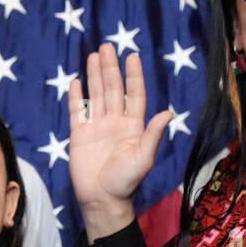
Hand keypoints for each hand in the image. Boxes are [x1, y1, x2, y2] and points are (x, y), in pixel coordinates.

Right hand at [69, 43, 171, 239]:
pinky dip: (77, 97)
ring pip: (96, 95)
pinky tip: (76, 81)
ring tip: (93, 55)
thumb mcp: (143, 158)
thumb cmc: (125, 182)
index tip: (132, 56)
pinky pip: (78, 112)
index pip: (134, 95)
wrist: (101, 199)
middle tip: (107, 47)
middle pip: (113, 89)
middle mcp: (115, 123)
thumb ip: (153, 135)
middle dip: (110, 68)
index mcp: (133, 126)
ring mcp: (97, 128)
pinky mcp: (80, 136)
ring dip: (95, 76)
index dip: (134, 76)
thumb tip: (169, 113)